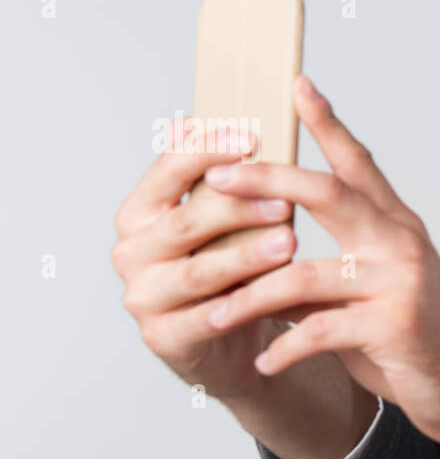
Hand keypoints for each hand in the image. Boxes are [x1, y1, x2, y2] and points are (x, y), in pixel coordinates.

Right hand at [112, 119, 303, 399]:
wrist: (229, 342)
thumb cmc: (227, 269)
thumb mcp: (220, 221)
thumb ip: (215, 177)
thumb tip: (199, 117)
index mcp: (140, 211)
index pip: (168, 169)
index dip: (208, 150)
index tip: (253, 135)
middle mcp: (131, 251)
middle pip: (185, 221)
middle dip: (237, 208)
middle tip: (285, 200)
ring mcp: (143, 296)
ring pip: (198, 271)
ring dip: (245, 256)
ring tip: (288, 243)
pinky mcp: (163, 338)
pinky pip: (207, 319)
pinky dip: (243, 306)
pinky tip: (275, 294)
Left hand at [197, 75, 439, 446]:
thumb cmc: (410, 334)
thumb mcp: (374, 286)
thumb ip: (331, 263)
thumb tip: (265, 252)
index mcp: (396, 225)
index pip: (359, 163)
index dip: (328, 123)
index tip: (297, 85)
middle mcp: (400, 242)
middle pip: (328, 193)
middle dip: (267, 181)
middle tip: (219, 177)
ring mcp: (398, 281)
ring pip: (305, 271)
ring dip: (252, 295)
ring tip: (215, 311)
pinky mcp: (391, 325)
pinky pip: (319, 329)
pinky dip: (284, 347)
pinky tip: (263, 362)